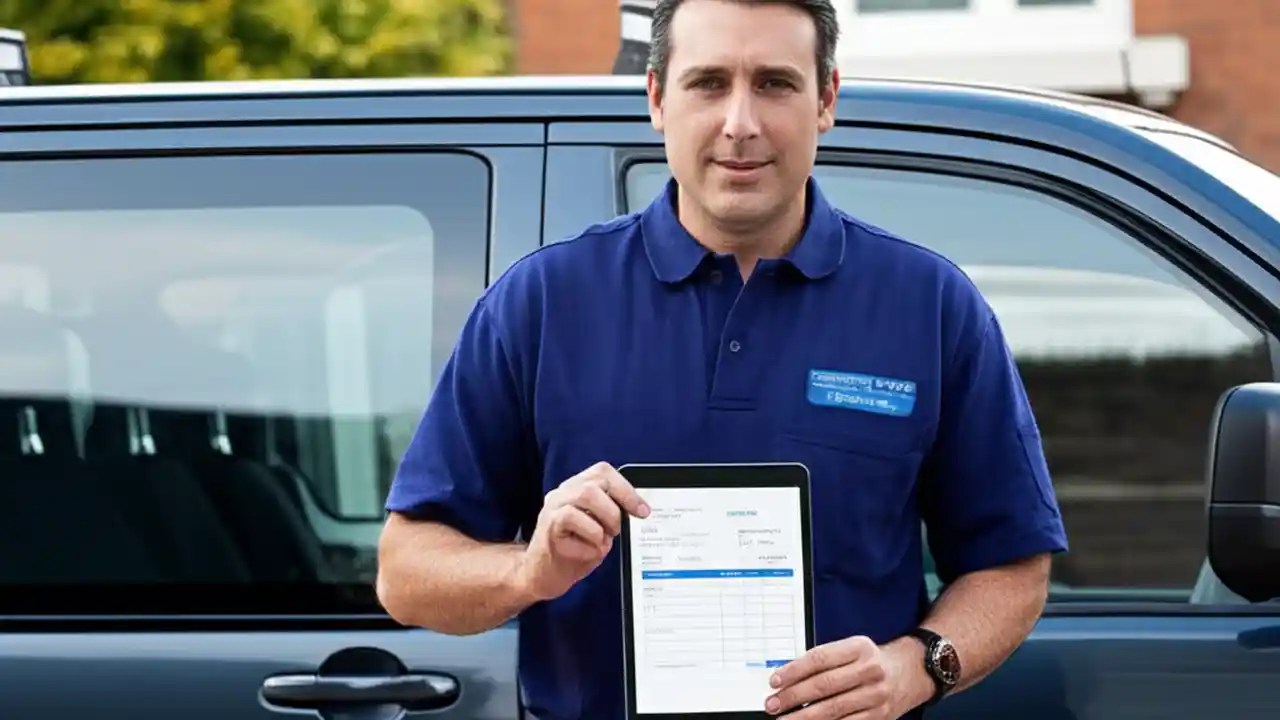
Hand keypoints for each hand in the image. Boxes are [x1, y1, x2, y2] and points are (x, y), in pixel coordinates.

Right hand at [516, 462, 649, 601]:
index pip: (603, 472)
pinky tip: (586, 551)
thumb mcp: (598, 529)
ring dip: (604, 522)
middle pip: (595, 482)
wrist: (542, 576)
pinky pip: (573, 520)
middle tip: (616, 531)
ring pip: (586, 495)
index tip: (643, 511)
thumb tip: (637, 510)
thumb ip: (611, 514)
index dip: (626, 489)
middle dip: (615, 509)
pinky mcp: (548, 527)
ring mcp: (552, 508)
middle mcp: (562, 493)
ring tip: (602, 541)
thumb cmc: (573, 552)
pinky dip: (589, 539)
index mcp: (576, 489)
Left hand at [765, 636, 927, 718]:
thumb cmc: (874, 659)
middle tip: (773, 703)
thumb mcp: (854, 648)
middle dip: (793, 696)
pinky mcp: (879, 716)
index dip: (793, 670)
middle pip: (823, 685)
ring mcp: (876, 695)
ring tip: (785, 719)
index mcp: (859, 648)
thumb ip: (825, 660)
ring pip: (833, 709)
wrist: (912, 671)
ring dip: (804, 717)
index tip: (775, 681)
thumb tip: (788, 677)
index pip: (819, 658)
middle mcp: (869, 671)